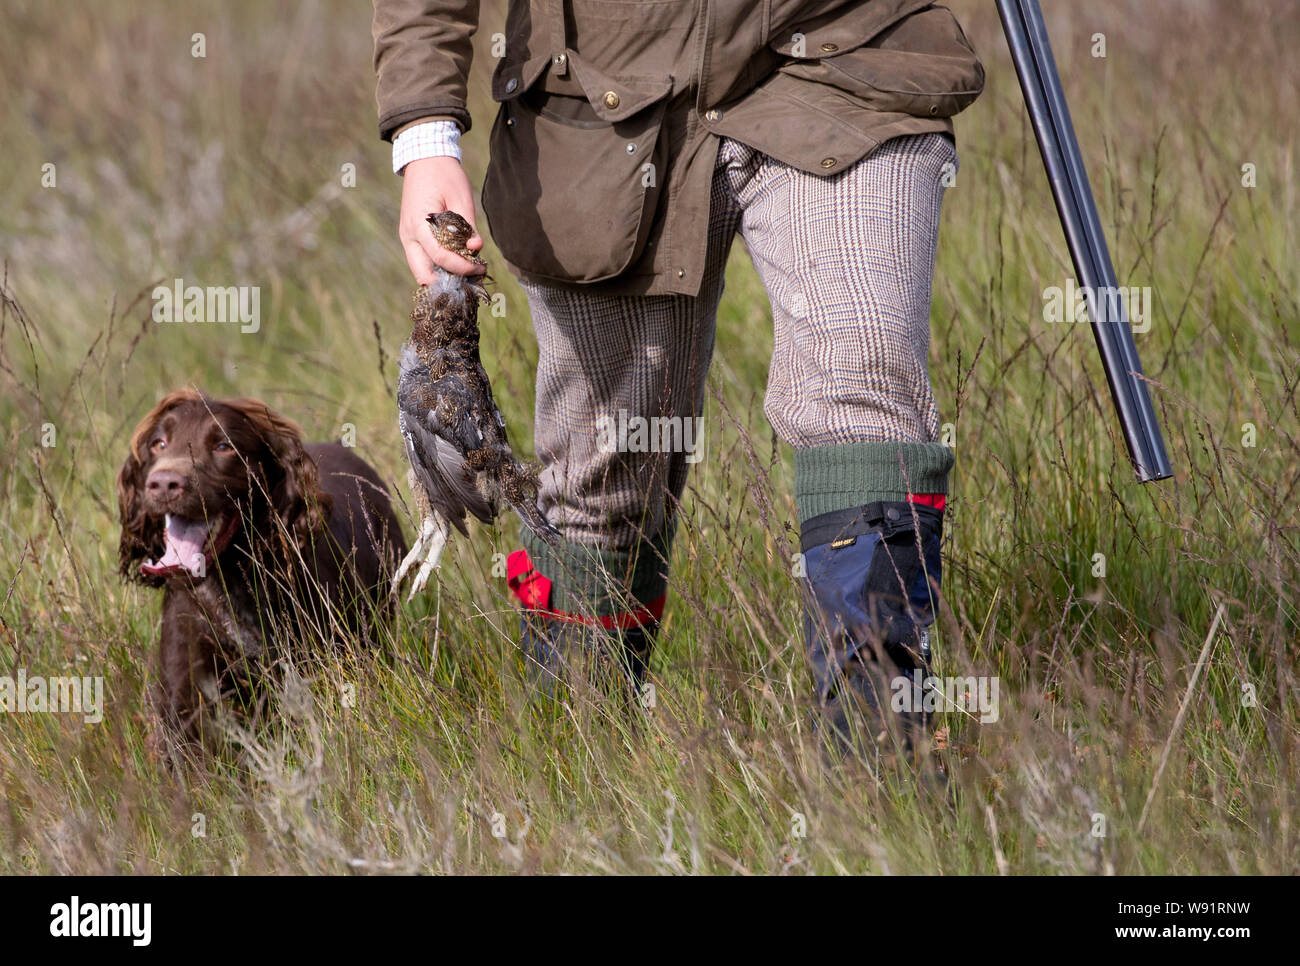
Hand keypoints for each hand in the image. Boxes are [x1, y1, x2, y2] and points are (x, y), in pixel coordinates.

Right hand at [399, 156, 485, 283]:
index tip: (480, 268)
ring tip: (466, 269)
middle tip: (470, 276)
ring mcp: (407, 237)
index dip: (462, 267)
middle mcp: (408, 235)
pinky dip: (438, 267)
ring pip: (421, 271)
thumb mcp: (461, 198)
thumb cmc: (445, 176)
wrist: (425, 160)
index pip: (440, 257)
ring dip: (442, 275)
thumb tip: (476, 249)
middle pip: (423, 275)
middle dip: (447, 281)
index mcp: (418, 224)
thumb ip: (468, 227)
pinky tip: (457, 261)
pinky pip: (423, 260)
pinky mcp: (411, 237)